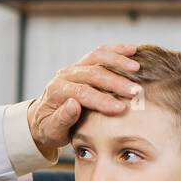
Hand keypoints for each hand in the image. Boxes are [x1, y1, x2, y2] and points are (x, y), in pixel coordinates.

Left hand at [27, 44, 142, 152]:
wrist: (44, 117)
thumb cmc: (49, 128)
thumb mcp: (51, 130)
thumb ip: (62, 119)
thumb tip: (74, 104)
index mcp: (57, 91)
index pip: (82, 93)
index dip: (102, 100)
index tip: (120, 109)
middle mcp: (65, 75)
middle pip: (92, 74)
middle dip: (116, 83)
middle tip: (136, 91)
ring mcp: (74, 67)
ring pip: (97, 58)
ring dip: (118, 61)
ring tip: (137, 68)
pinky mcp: (83, 64)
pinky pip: (100, 53)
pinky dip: (116, 50)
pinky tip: (133, 50)